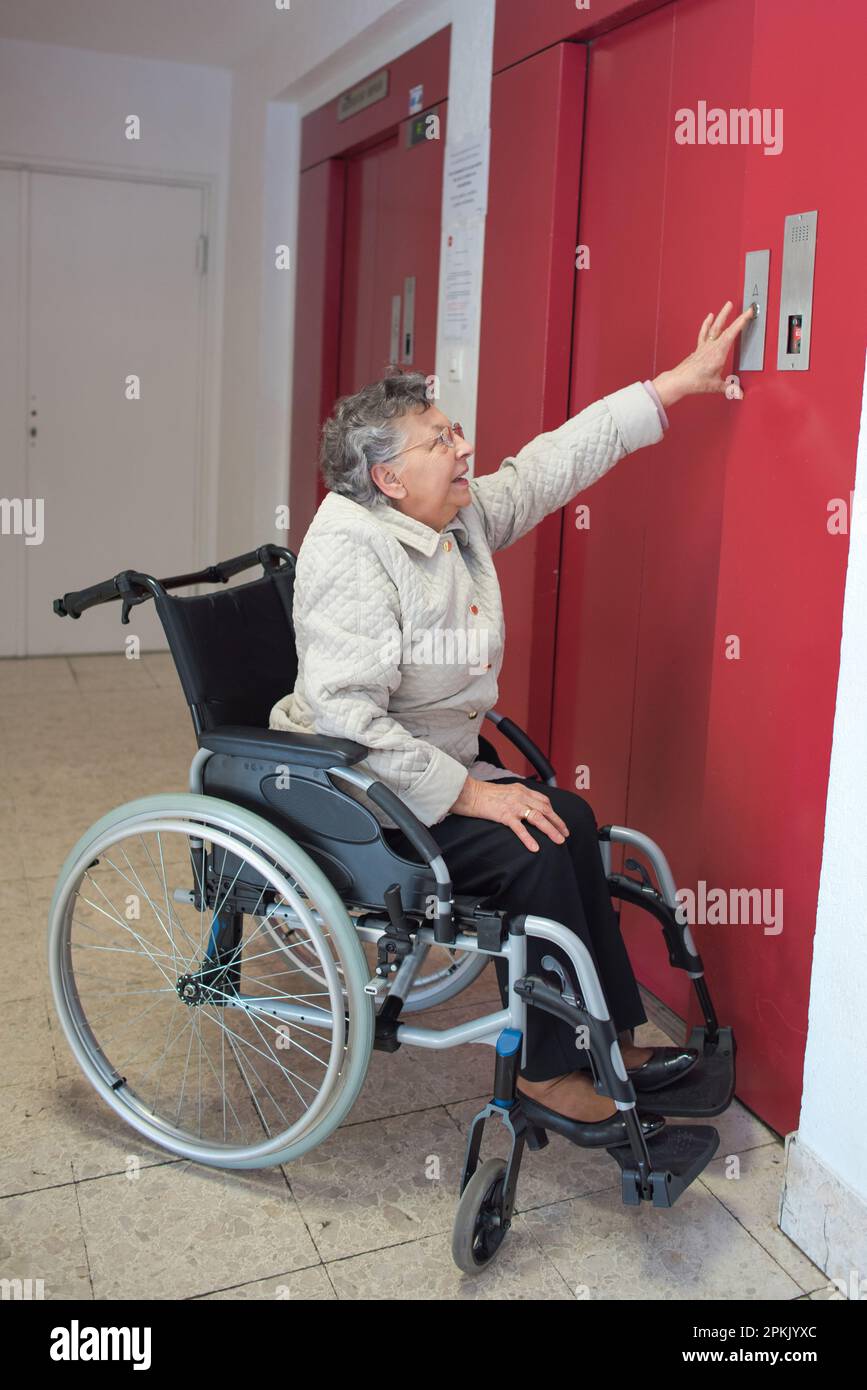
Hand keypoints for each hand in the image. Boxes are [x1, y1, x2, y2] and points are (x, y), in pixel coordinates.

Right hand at [447, 776, 569, 851]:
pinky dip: (528, 838)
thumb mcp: (506, 791)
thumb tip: (526, 808)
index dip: (554, 812)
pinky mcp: (504, 815)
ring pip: (538, 818)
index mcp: (522, 790)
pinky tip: (535, 847)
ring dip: (551, 830)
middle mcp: (521, 796)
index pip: (544, 800)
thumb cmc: (484, 794)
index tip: (559, 822)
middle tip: (565, 833)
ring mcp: (513, 805)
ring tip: (559, 840)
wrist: (469, 793)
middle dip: (557, 822)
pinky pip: (520, 828)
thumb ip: (518, 797)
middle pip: (545, 809)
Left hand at [652, 300, 754, 407]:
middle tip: (738, 305)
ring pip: (713, 327)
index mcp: (718, 353)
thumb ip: (728, 388)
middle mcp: (711, 347)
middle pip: (721, 326)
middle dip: (730, 315)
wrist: (678, 381)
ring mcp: (703, 347)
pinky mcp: (698, 349)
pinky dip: (706, 325)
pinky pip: (703, 334)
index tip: (748, 313)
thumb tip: (739, 393)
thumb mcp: (715, 386)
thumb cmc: (694, 382)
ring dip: (720, 316)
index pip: (731, 333)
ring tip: (726, 306)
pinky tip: (709, 318)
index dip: (740, 322)